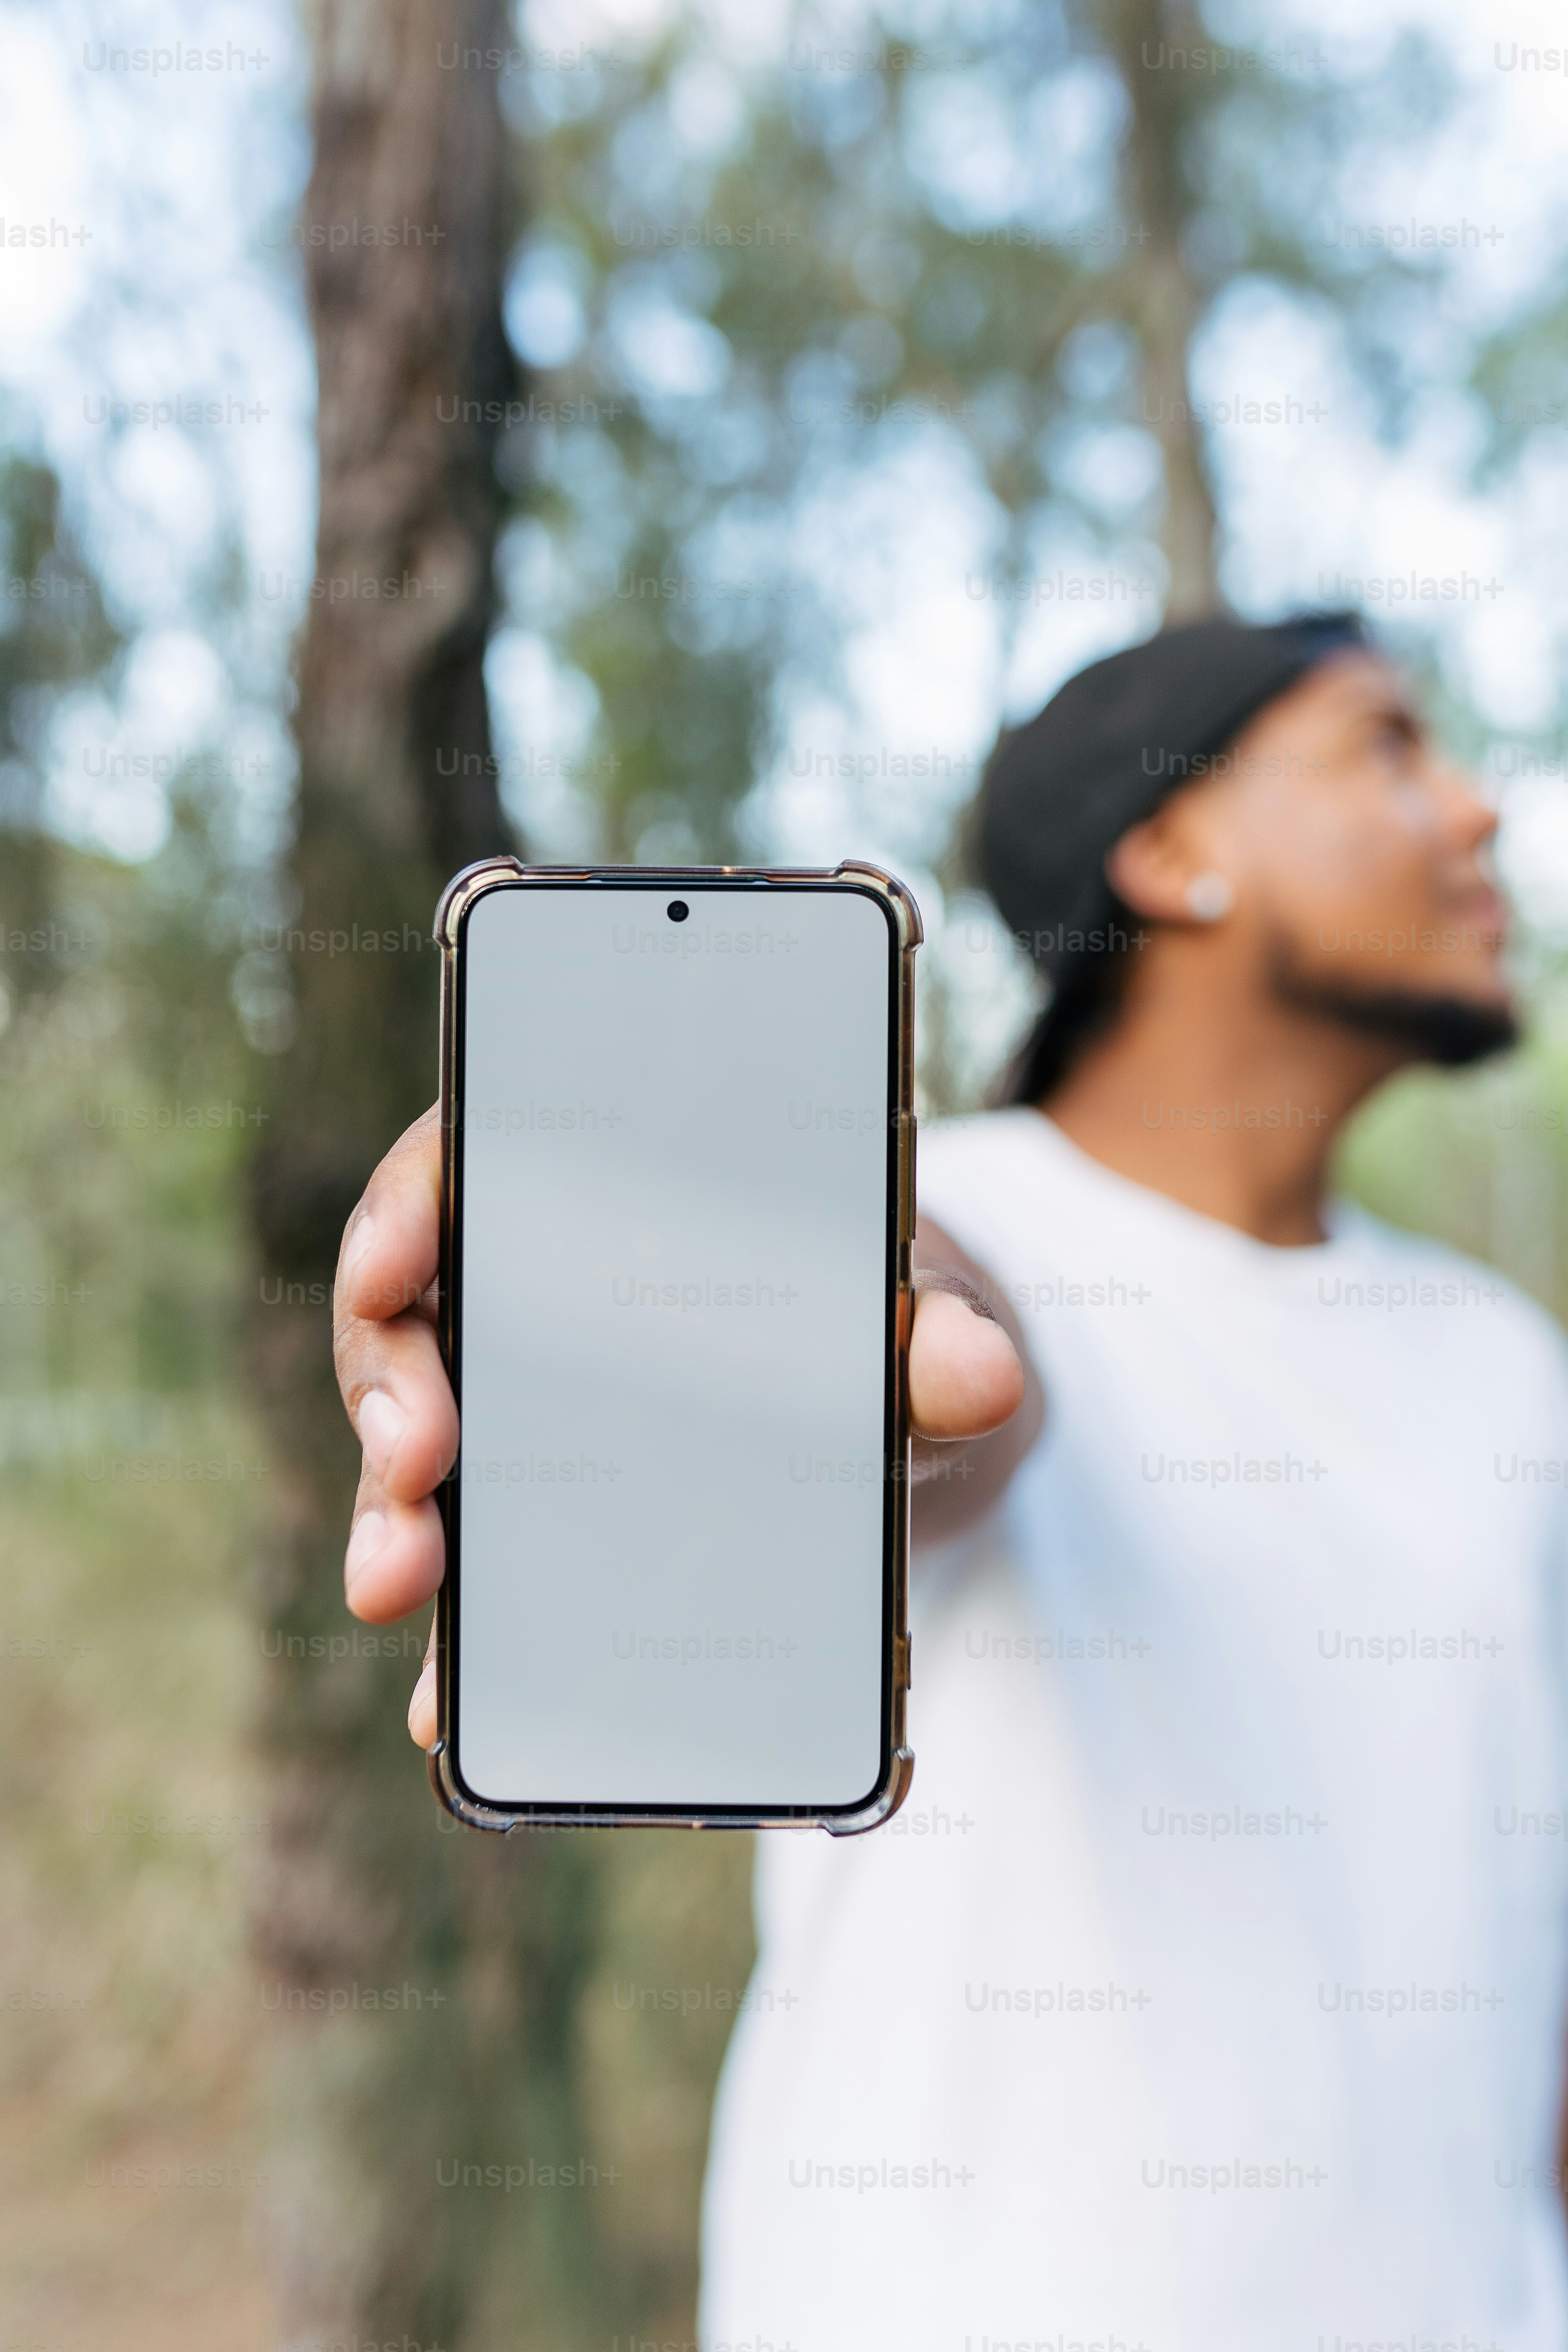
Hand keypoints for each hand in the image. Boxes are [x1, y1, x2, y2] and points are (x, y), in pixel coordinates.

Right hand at [332, 1106, 1025, 1746]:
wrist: (902, 1420)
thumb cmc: (881, 1327)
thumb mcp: (918, 1325)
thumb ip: (941, 1339)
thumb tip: (984, 1374)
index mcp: (596, 1193)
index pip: (464, 1166)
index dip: (405, 1209)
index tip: (390, 1265)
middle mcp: (525, 1296)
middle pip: (411, 1322)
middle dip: (390, 1396)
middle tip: (411, 1465)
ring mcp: (517, 1417)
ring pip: (415, 1455)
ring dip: (391, 1522)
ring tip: (401, 1589)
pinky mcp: (536, 1530)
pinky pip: (476, 1578)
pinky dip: (457, 1641)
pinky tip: (450, 1704)